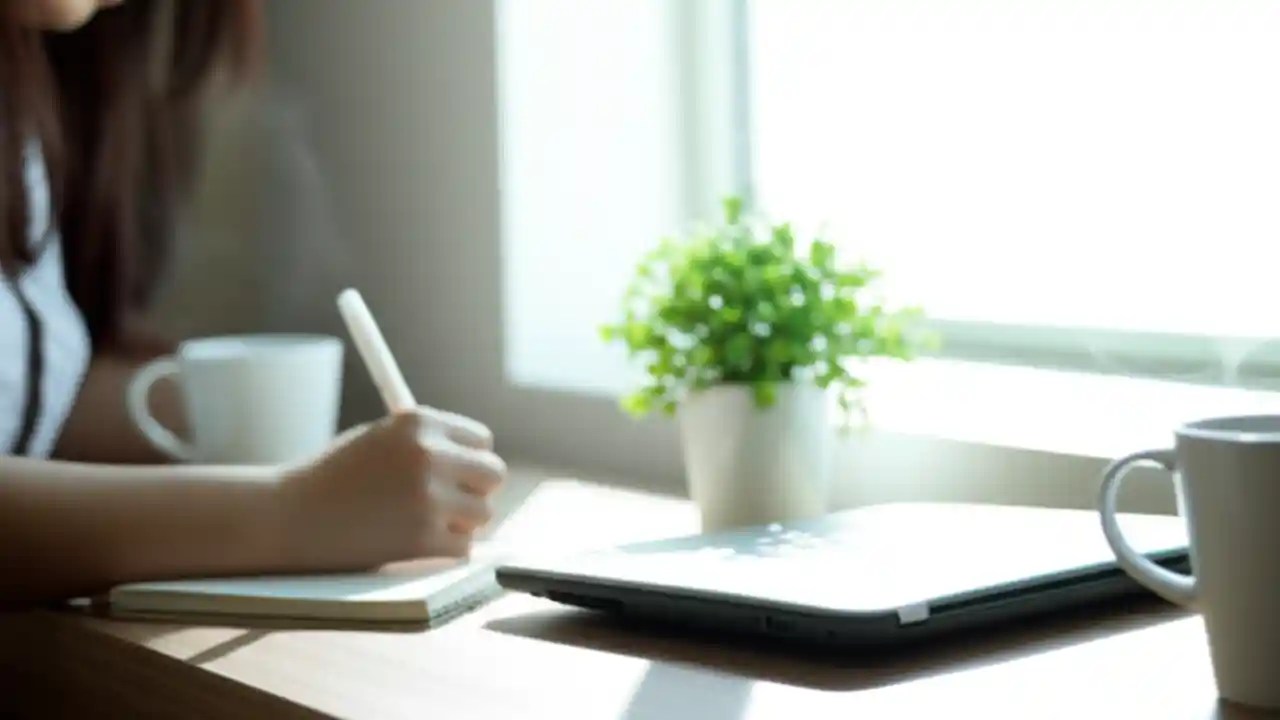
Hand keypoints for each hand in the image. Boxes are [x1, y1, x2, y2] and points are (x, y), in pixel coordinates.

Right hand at [276, 408, 505, 571]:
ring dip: (461, 521)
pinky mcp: (423, 537)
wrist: (289, 516)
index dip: (470, 459)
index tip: (456, 474)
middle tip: (450, 501)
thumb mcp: (380, 439)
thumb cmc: (333, 477)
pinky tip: (413, 541)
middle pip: (493, 474)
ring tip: (422, 521)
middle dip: (476, 489)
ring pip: (483, 513)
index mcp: (420, 422)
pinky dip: (445, 549)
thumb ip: (428, 443)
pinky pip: (463, 546)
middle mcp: (430, 454)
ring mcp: (428, 497)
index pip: (481, 440)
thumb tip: (477, 458)